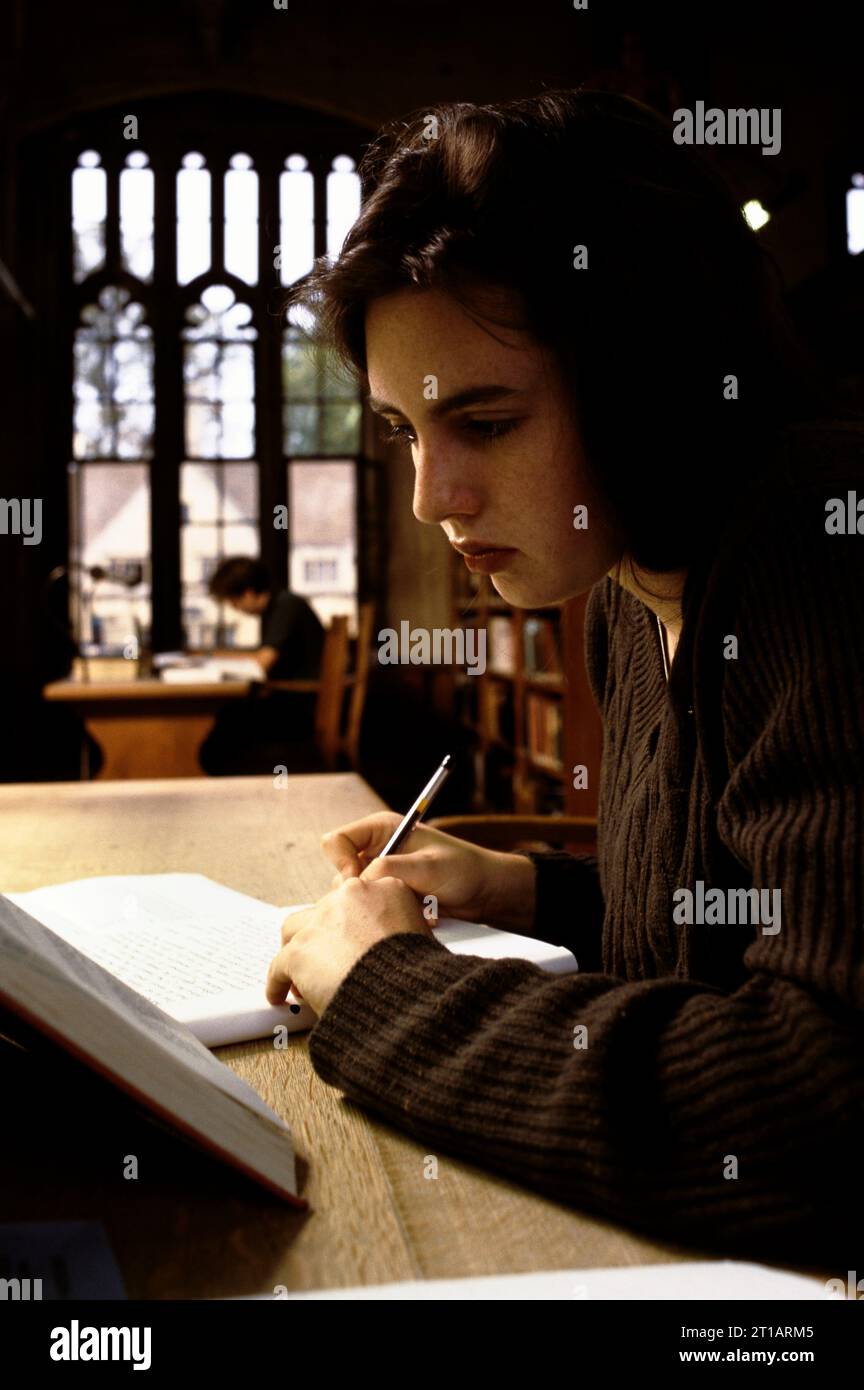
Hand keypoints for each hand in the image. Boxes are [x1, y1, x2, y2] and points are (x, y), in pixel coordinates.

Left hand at [265, 874, 432, 1016]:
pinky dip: (278, 982)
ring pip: (294, 930)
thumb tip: (388, 941)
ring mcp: (320, 922)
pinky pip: (279, 967)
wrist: (403, 995)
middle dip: (324, 936)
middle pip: (325, 910)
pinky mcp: (299, 950)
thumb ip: (402, 926)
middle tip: (328, 961)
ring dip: (296, 950)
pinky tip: (279, 995)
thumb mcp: (423, 935)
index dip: (353, 921)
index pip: (358, 898)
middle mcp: (349, 896)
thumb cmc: (418, 973)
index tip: (352, 937)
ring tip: (299, 973)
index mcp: (384, 888)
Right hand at [320, 813, 536, 931]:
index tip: (359, 883)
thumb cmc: (464, 870)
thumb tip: (357, 883)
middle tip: (387, 905)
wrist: (487, 893)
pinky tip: (414, 919)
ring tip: (411, 910)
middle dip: (361, 894)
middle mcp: (375, 851)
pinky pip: (370, 913)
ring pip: (353, 899)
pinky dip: (388, 918)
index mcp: (380, 830)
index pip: (336, 842)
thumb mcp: (429, 866)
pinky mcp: (387, 898)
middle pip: (339, 874)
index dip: (341, 863)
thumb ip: (391, 869)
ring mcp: (380, 876)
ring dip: (378, 909)